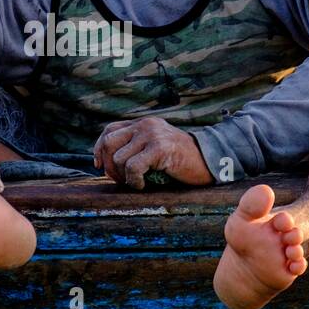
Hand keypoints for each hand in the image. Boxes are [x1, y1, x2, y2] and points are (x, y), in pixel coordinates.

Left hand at [92, 117, 213, 188]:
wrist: (209, 160)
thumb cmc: (181, 161)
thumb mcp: (155, 148)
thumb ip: (135, 148)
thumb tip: (105, 163)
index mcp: (143, 123)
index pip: (109, 130)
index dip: (99, 148)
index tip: (99, 165)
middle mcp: (145, 125)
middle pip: (108, 142)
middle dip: (108, 165)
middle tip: (120, 180)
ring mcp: (152, 134)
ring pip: (118, 157)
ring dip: (122, 176)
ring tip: (136, 183)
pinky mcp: (159, 148)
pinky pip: (133, 166)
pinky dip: (134, 180)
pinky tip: (143, 185)